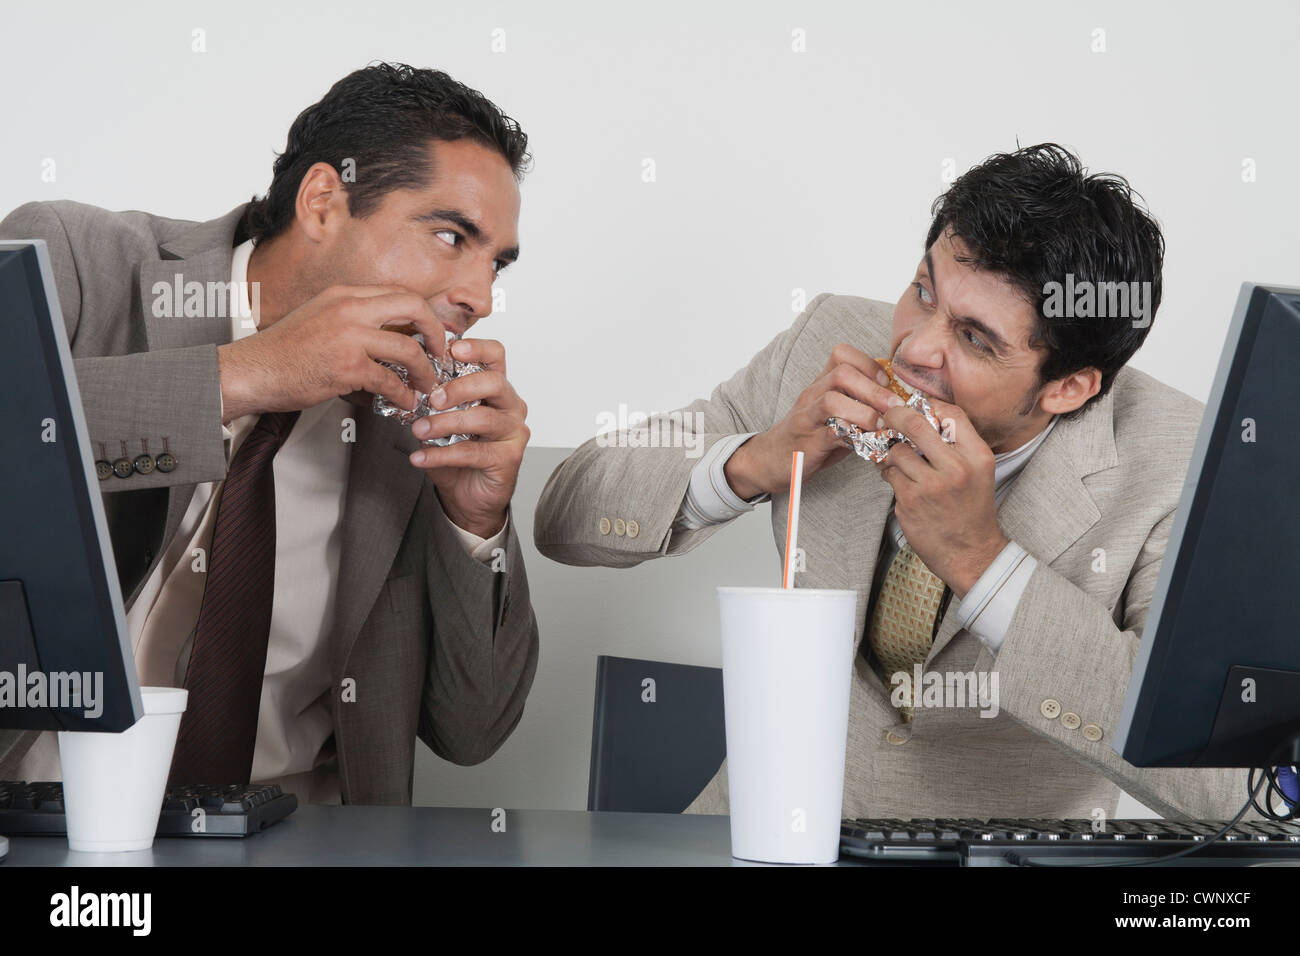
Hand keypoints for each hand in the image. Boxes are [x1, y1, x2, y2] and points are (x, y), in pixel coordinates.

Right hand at [216, 284, 450, 423]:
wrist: (251, 371)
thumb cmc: (283, 352)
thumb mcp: (320, 317)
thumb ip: (353, 319)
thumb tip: (389, 334)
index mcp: (344, 293)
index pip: (399, 293)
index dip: (423, 313)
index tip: (431, 333)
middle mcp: (349, 308)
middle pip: (414, 307)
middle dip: (436, 332)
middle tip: (440, 353)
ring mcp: (349, 336)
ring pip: (408, 348)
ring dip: (425, 371)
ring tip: (427, 386)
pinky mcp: (347, 366)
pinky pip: (391, 380)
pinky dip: (404, 394)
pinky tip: (405, 402)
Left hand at [407, 337, 528, 537]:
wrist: (468, 496)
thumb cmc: (458, 452)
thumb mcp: (442, 419)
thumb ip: (433, 400)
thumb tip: (406, 382)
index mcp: (495, 388)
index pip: (496, 355)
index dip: (477, 348)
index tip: (451, 349)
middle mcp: (510, 405)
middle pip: (494, 382)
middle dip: (459, 387)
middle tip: (431, 399)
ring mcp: (514, 431)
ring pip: (483, 418)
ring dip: (445, 423)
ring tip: (418, 430)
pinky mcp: (509, 458)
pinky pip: (473, 452)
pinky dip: (442, 455)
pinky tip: (421, 457)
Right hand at [725, 343, 904, 498]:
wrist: (768, 460)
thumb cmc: (807, 438)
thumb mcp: (834, 417)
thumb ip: (859, 410)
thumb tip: (896, 409)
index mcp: (821, 384)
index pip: (842, 355)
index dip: (869, 364)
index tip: (887, 383)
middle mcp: (812, 395)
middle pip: (842, 372)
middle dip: (874, 388)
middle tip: (895, 406)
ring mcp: (807, 417)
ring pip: (833, 399)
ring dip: (865, 411)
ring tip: (881, 425)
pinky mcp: (807, 441)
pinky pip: (831, 432)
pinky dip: (853, 435)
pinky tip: (867, 443)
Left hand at [874, 397, 1007, 598]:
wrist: (971, 552)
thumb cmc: (971, 509)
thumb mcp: (978, 471)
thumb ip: (957, 444)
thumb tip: (924, 414)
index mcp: (977, 455)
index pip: (951, 412)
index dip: (928, 404)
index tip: (916, 406)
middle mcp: (956, 467)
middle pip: (915, 423)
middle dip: (895, 416)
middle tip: (888, 417)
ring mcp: (931, 484)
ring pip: (896, 450)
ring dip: (891, 452)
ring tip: (897, 460)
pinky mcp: (910, 500)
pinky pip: (889, 473)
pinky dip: (888, 473)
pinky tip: (897, 480)